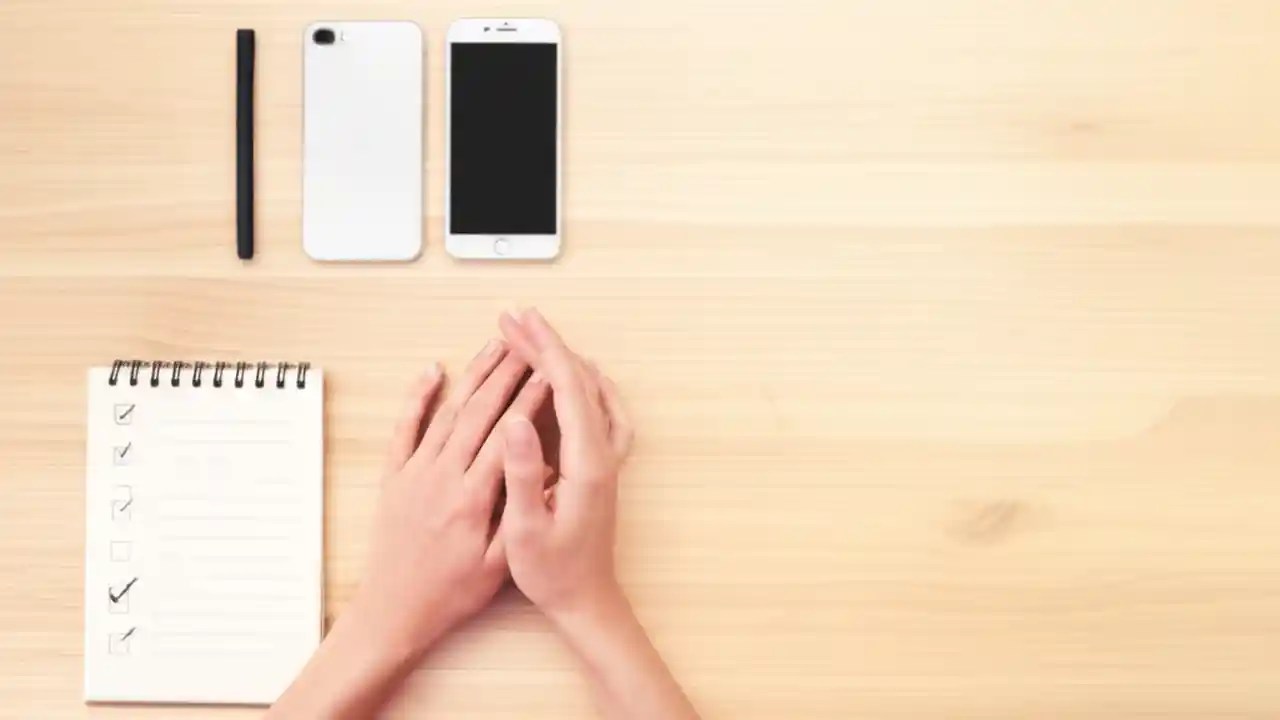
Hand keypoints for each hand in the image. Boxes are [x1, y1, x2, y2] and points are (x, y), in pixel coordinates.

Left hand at [347, 340, 548, 656]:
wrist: (395, 611)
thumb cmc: (451, 593)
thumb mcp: (497, 565)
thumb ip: (517, 514)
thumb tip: (541, 469)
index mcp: (471, 499)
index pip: (506, 436)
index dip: (530, 400)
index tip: (549, 373)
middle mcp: (440, 477)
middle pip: (477, 412)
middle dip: (506, 374)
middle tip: (527, 346)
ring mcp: (413, 472)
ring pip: (446, 411)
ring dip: (472, 376)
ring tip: (495, 346)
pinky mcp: (394, 476)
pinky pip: (405, 427)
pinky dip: (418, 396)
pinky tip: (432, 370)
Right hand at [495, 311, 700, 719]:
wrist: (586, 600)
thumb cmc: (552, 572)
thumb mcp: (525, 528)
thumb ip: (521, 473)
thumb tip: (515, 422)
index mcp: (587, 463)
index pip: (568, 387)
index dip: (542, 349)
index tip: (517, 321)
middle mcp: (605, 453)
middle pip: (581, 380)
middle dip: (546, 344)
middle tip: (513, 317)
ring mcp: (609, 458)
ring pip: (592, 389)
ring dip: (562, 359)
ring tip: (530, 338)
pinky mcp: (604, 465)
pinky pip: (600, 407)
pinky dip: (580, 381)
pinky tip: (567, 377)